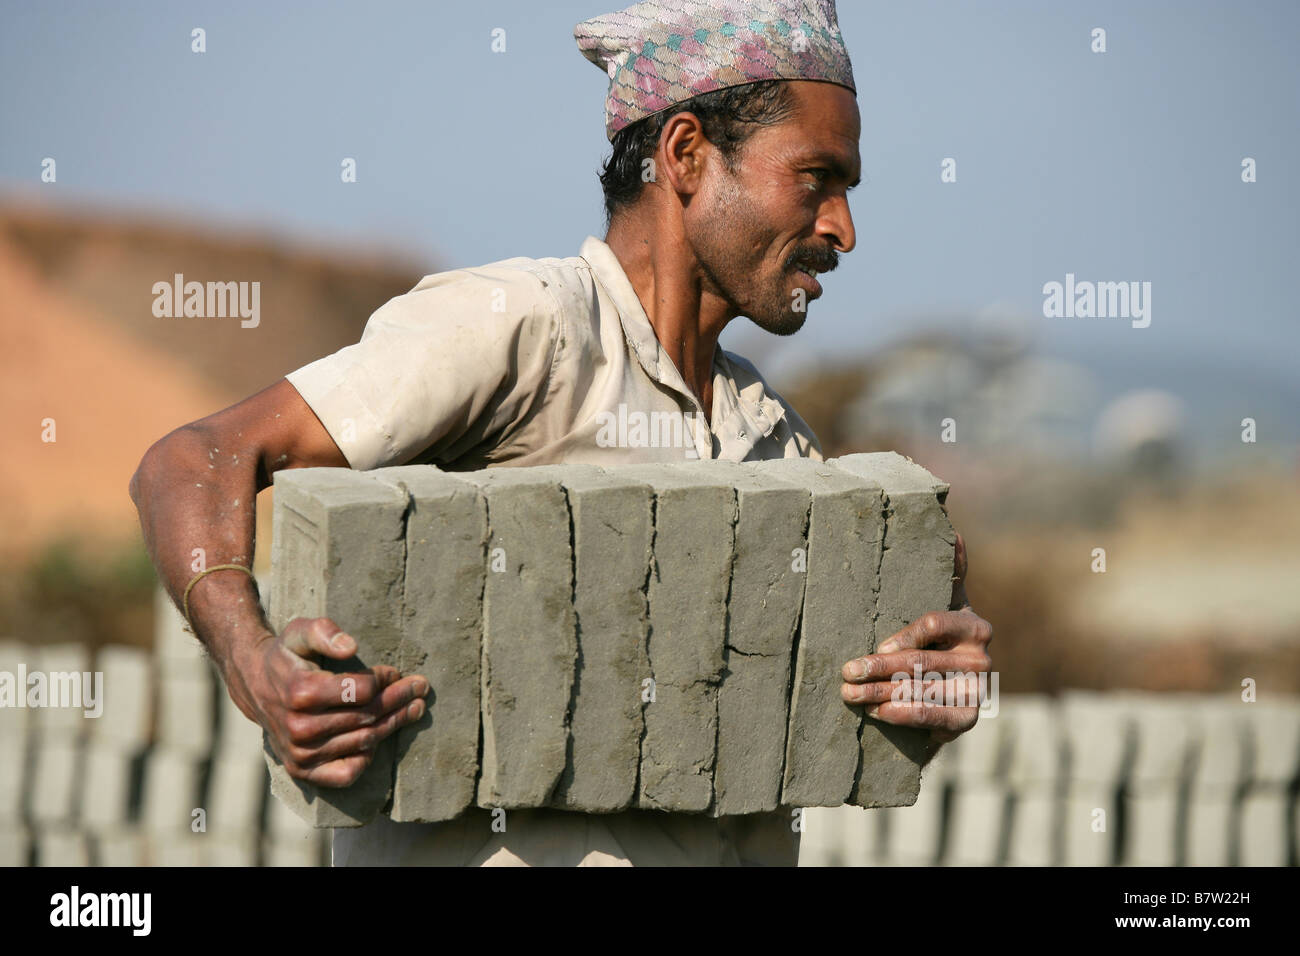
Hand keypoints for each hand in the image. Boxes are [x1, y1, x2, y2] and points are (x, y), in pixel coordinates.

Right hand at [224, 617, 429, 786]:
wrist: (255, 685)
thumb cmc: (287, 655)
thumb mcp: (300, 631)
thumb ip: (324, 631)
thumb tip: (351, 646)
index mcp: (300, 691)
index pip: (361, 690)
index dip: (384, 679)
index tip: (395, 672)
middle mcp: (299, 727)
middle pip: (367, 716)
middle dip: (399, 699)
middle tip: (420, 688)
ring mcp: (300, 753)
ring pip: (364, 741)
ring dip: (394, 724)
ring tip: (414, 708)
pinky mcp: (302, 770)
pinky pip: (346, 773)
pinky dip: (367, 758)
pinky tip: (380, 738)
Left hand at [840, 532, 992, 743]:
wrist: (950, 689)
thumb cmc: (938, 639)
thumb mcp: (942, 604)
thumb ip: (948, 573)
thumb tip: (951, 531)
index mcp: (974, 626)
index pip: (935, 624)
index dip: (904, 636)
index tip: (876, 645)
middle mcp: (981, 659)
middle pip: (922, 661)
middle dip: (879, 667)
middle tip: (847, 672)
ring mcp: (975, 690)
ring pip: (920, 690)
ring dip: (880, 694)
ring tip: (849, 694)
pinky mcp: (967, 719)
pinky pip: (933, 717)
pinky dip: (903, 715)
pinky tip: (876, 713)